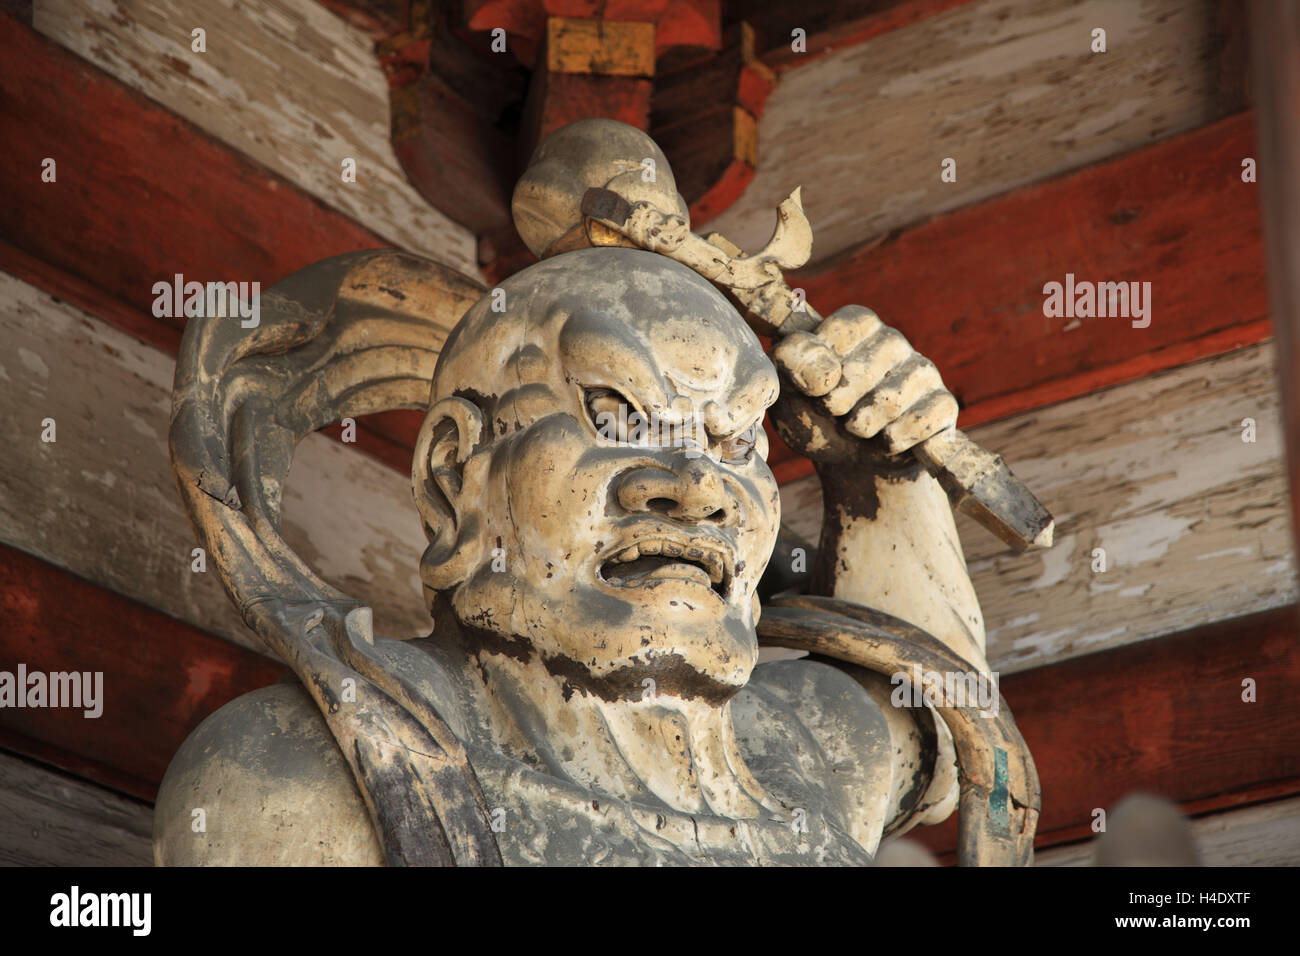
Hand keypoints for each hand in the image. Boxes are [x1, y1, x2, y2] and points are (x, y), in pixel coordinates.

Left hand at [768, 305, 956, 462]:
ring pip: (888, 401)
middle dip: (836, 406)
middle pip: (858, 372)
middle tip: (835, 413)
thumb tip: (826, 371)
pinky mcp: (943, 403)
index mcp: (855, 323)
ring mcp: (922, 370)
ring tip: (858, 427)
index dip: (815, 373)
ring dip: (861, 427)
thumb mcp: (786, 390)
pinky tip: (886, 439)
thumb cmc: (816, 417)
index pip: (835, 334)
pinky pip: (917, 424)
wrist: (851, 463)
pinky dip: (891, 442)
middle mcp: (891, 339)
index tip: (812, 388)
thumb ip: (790, 364)